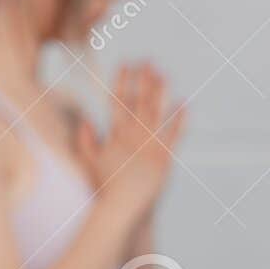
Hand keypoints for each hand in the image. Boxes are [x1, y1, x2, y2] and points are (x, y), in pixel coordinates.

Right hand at [75, 62, 185, 218]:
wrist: (123, 208)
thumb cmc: (105, 187)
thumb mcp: (88, 163)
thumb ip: (85, 140)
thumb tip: (84, 119)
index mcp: (114, 135)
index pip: (117, 100)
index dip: (122, 80)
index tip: (125, 63)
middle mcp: (132, 136)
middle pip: (137, 101)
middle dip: (142, 79)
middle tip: (147, 60)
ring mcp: (149, 146)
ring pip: (156, 112)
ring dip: (160, 92)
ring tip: (164, 73)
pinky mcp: (164, 157)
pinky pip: (174, 134)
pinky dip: (180, 119)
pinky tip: (185, 103)